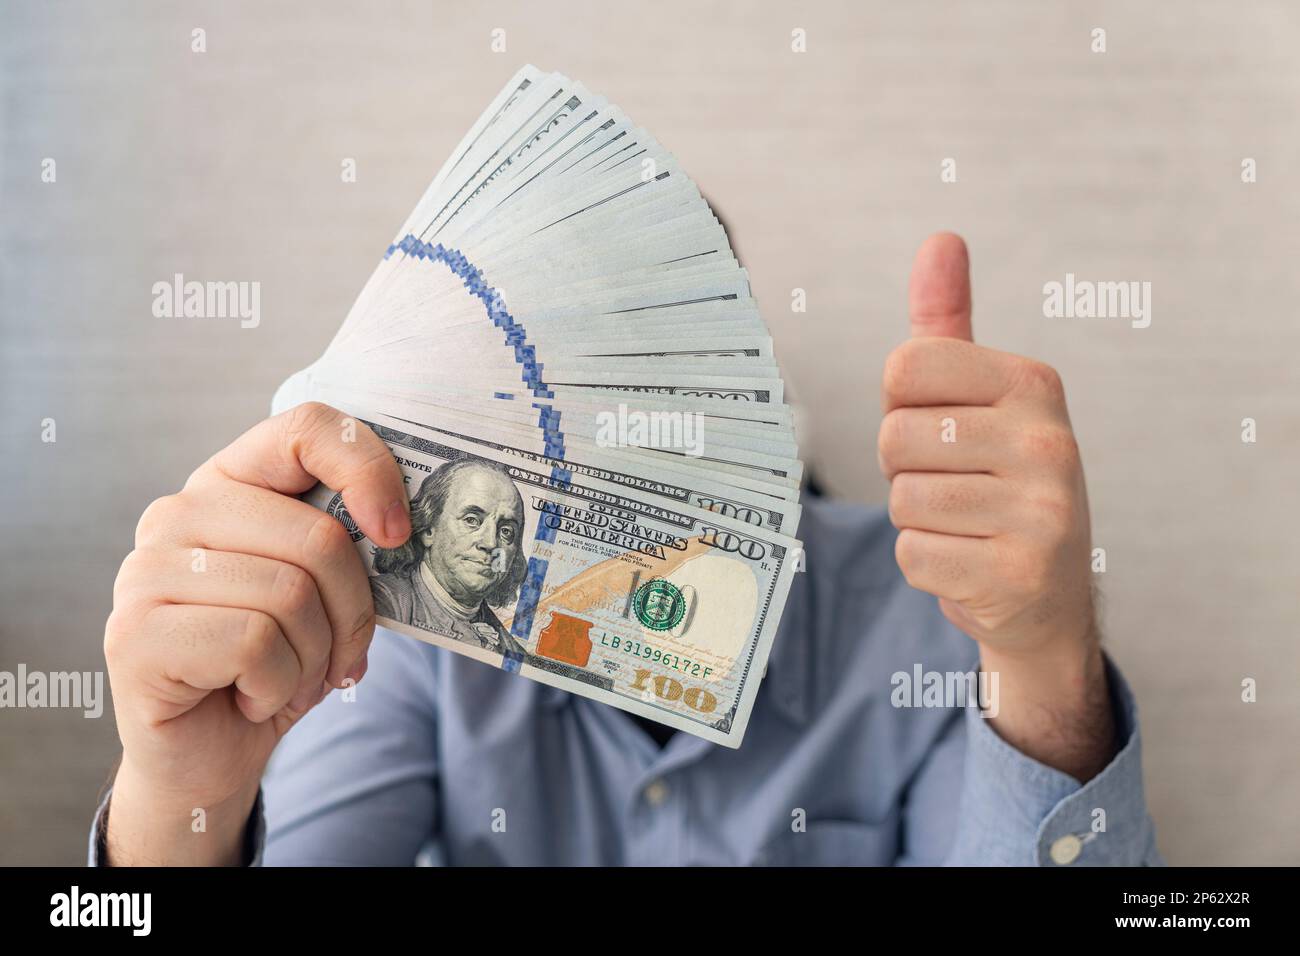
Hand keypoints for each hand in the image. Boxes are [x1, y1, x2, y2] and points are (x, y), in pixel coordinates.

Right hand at [103, 402, 410, 863]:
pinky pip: (255, 644)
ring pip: (291, 595)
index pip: (305, 429)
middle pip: (318, 536)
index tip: (398, 534)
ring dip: (314, 658)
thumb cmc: (274, 664)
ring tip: (286, 678)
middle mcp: (177, 513)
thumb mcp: (325, 596)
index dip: (367, 469)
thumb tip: (403, 528)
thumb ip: (350, 547)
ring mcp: (145, 570)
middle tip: (339, 656)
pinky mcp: (134, 633)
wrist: (208, 756)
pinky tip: (248, 698)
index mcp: (229, 484)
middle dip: (352, 612)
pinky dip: (277, 687)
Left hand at [878, 234, 1112, 778]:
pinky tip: (971, 563)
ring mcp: (1043, 511)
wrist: (1047, 596)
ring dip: (918, 520)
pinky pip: (913, 555)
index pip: (903, 367)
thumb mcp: (977, 397)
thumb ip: (948, 323)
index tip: (942, 430)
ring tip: (967, 525)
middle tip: (956, 487)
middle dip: (906, 470)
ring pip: (903, 500)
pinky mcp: (1020, 573)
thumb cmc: (995, 480)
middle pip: (895, 437)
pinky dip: (927, 565)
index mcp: (1034, 382)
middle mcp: (1050, 440)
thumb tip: (940, 238)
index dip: (901, 406)